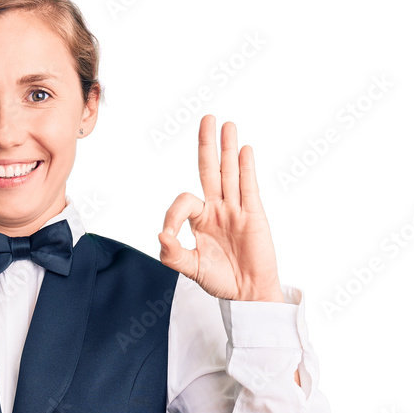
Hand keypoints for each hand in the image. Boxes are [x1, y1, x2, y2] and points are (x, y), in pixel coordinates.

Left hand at [159, 114, 282, 302]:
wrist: (246, 293)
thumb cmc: (219, 280)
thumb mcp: (189, 269)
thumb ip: (172, 254)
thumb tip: (160, 235)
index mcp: (199, 220)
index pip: (184, 202)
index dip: (173, 214)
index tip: (168, 235)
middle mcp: (216, 209)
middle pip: (210, 171)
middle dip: (208, 146)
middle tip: (207, 119)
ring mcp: (236, 210)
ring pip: (230, 173)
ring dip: (228, 149)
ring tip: (227, 125)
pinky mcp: (253, 215)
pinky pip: (248, 187)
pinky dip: (245, 169)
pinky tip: (243, 150)